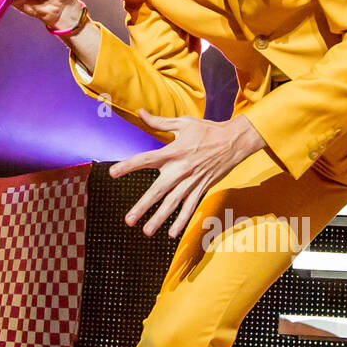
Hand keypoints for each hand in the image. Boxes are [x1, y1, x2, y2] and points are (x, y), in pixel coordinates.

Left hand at [109, 109, 265, 237]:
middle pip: (158, 190)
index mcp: (173, 151)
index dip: (128, 166)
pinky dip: (181, 221)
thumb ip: (159, 121)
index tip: (112, 173)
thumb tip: (140, 112)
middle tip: (129, 220)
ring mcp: (192, 181)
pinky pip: (190, 207)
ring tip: (146, 231)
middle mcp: (181, 169)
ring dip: (159, 218)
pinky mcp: (202, 188)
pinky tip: (172, 233)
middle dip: (143, 206)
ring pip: (172, 203)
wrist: (234, 141)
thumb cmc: (207, 130)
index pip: (146, 159)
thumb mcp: (183, 123)